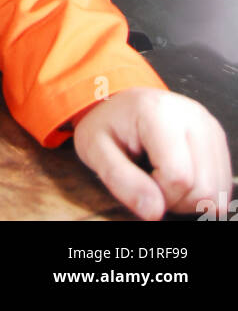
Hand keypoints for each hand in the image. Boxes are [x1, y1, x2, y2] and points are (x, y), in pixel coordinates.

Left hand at [72, 87, 233, 219]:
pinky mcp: (218, 138)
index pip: (178, 177)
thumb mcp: (95, 150)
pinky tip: (179, 176)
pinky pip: (222, 185)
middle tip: (150, 182)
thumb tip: (154, 212)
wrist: (120, 105)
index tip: (138, 181)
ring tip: (163, 178)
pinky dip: (200, 191)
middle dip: (175, 199)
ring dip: (189, 197)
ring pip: (216, 191)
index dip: (158, 195)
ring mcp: (209, 126)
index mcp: (158, 112)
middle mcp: (192, 115)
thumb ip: (120, 180)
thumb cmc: (107, 126)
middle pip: (202, 188)